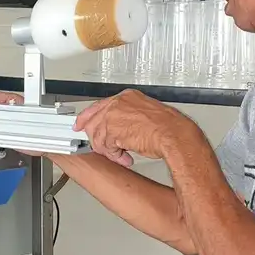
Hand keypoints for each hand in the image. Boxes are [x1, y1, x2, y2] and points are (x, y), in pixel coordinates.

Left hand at [73, 89, 192, 166]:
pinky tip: (125, 157)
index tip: (80, 125)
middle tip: (107, 150)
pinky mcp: (113, 129)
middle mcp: (118, 103)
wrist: (174, 134)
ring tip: (122, 155)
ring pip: (98, 136)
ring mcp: (114, 115)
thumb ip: (127, 118)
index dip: (87, 118)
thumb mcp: (145, 114)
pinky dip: (115, 155)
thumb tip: (117, 129)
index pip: (98, 106)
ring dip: (109, 150)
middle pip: (94, 122)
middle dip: (98, 140)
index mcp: (126, 97)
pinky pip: (106, 146)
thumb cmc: (167, 127)